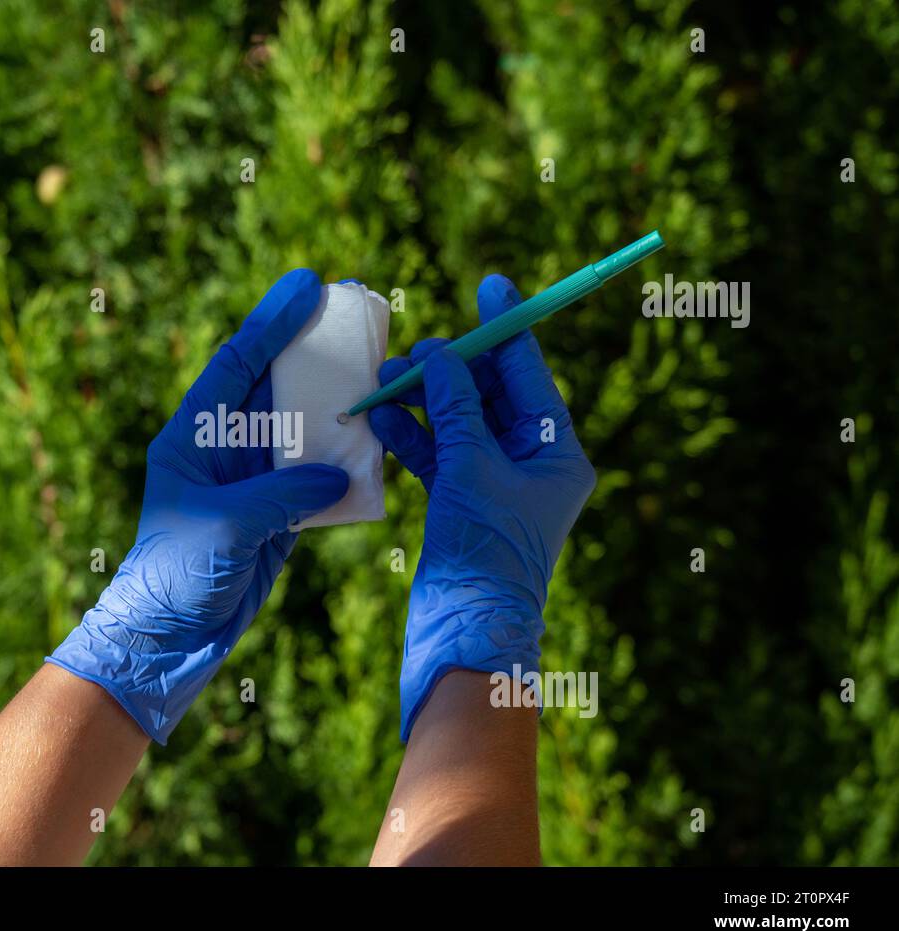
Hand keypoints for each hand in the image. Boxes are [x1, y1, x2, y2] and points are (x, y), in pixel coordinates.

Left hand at [48, 269, 348, 743]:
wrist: (169, 639)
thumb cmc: (178, 575)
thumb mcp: (227, 526)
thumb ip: (282, 491)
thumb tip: (337, 469)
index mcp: (192, 437)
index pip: (236, 364)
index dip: (273, 322)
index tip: (309, 284)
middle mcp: (221, 449)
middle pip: (272, 385)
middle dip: (313, 350)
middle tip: (355, 312)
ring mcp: (250, 481)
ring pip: (300, 426)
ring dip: (335, 402)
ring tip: (378, 368)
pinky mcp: (274, 513)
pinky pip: (314, 474)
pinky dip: (344, 460)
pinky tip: (376, 441)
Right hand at [368, 273, 595, 740]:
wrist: (464, 634)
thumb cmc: (483, 554)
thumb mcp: (470, 469)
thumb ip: (455, 407)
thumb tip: (442, 355)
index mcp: (558, 454)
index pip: (531, 376)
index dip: (508, 330)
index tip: (492, 286)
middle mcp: (532, 466)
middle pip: (491, 396)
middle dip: (454, 368)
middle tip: (418, 345)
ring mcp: (495, 486)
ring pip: (458, 424)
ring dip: (425, 399)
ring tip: (388, 376)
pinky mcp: (461, 505)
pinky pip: (437, 455)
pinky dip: (412, 435)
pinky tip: (383, 416)